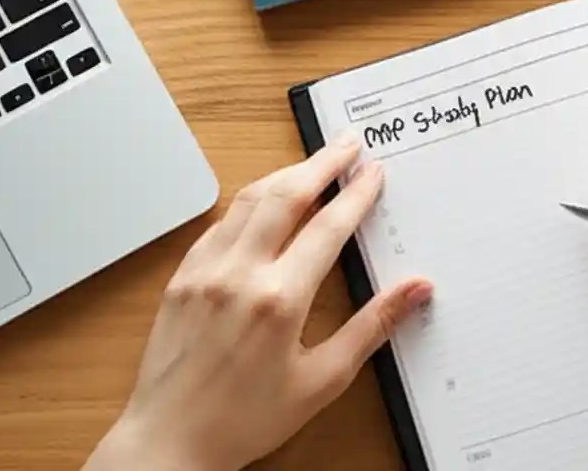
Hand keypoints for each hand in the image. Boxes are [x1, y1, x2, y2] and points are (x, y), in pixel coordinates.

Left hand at [85, 133, 431, 470]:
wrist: (170, 441)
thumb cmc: (246, 419)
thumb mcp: (324, 379)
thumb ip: (372, 326)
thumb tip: (417, 289)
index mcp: (280, 299)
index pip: (328, 227)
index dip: (356, 194)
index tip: (375, 173)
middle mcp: (239, 274)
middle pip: (287, 195)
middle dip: (322, 164)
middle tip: (347, 145)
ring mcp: (204, 271)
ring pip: (248, 201)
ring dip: (284, 175)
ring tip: (311, 163)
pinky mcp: (181, 278)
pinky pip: (220, 224)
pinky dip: (247, 203)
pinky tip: (262, 202)